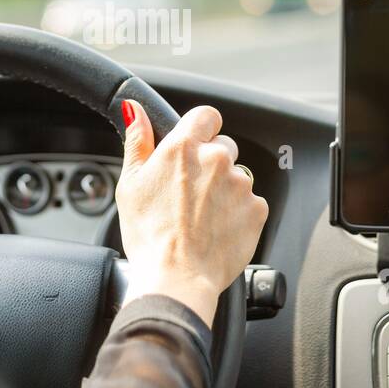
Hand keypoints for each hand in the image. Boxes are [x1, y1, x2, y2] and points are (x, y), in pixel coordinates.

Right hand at [114, 100, 268, 326]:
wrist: (176, 277)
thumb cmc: (149, 235)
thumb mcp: (131, 184)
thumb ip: (138, 141)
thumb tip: (134, 110)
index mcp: (184, 148)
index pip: (206, 115)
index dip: (201, 129)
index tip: (194, 145)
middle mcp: (216, 159)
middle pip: (223, 147)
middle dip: (210, 164)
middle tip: (190, 193)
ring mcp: (240, 184)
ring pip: (236, 177)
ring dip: (224, 191)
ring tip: (201, 218)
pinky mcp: (257, 208)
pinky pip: (250, 202)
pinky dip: (238, 213)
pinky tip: (217, 230)